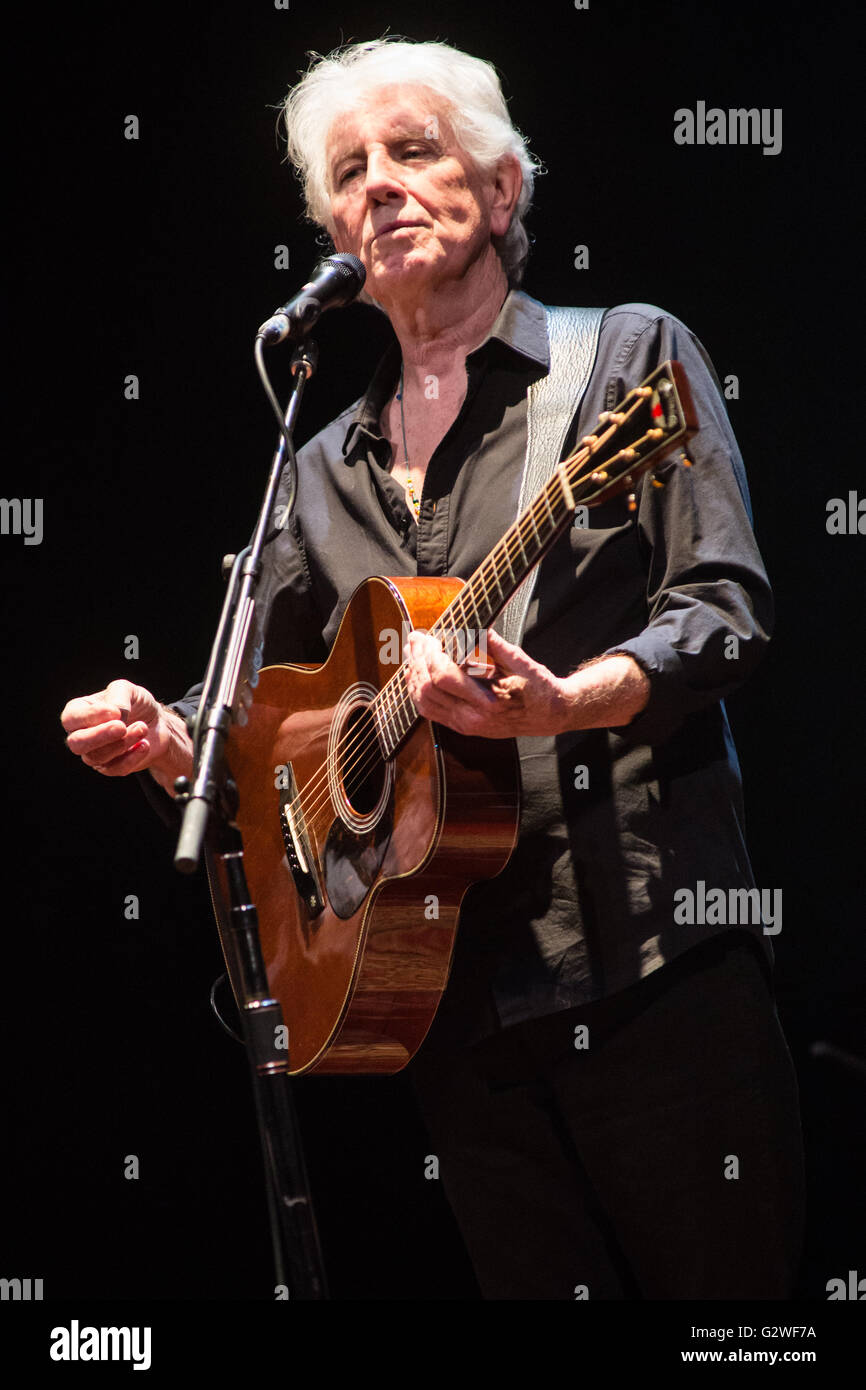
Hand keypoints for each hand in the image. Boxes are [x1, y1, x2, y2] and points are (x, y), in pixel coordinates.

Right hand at [61, 680, 181, 777]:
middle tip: (122, 727)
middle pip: (76, 743)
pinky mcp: (110, 767)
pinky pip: (115, 769)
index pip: (71, 719)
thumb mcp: (128, 690)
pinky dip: (132, 757)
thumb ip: (118, 694)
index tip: (116, 712)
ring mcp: (93, 754)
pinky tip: (144, 744)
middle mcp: (80, 735)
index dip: (91, 716)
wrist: (158, 724)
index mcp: (78, 712)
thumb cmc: (136, 704)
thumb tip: (116, 711)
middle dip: (100, 736)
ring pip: (97, 757)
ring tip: (142, 728)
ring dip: (122, 743)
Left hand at [403, 628, 570, 737]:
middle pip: (428, 690)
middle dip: (417, 661)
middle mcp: (473, 718)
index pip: (444, 678)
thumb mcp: (521, 662)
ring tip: (411, 654)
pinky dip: (418, 694)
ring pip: (424, 704)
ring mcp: (466, 725)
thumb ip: (494, 645)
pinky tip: (416, 676)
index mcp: (488, 701)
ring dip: (413, 677)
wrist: (550, 715)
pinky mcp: (463, 727)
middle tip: (415, 639)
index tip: (430, 638)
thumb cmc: (538, 687)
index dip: (431, 655)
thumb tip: (472, 626)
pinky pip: (431, 713)